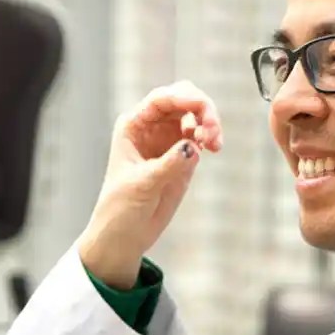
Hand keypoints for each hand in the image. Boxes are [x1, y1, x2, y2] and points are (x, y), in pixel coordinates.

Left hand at [78, 81, 223, 288]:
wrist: (124, 235)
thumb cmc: (120, 208)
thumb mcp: (142, 184)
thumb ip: (168, 164)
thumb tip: (192, 147)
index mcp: (133, 125)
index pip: (162, 99)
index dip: (185, 98)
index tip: (203, 110)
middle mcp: (151, 127)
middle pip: (183, 99)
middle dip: (202, 107)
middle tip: (212, 130)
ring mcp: (168, 140)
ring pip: (196, 115)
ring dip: (210, 123)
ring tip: (214, 145)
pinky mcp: (183, 156)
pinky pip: (202, 136)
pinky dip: (211, 137)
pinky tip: (213, 149)